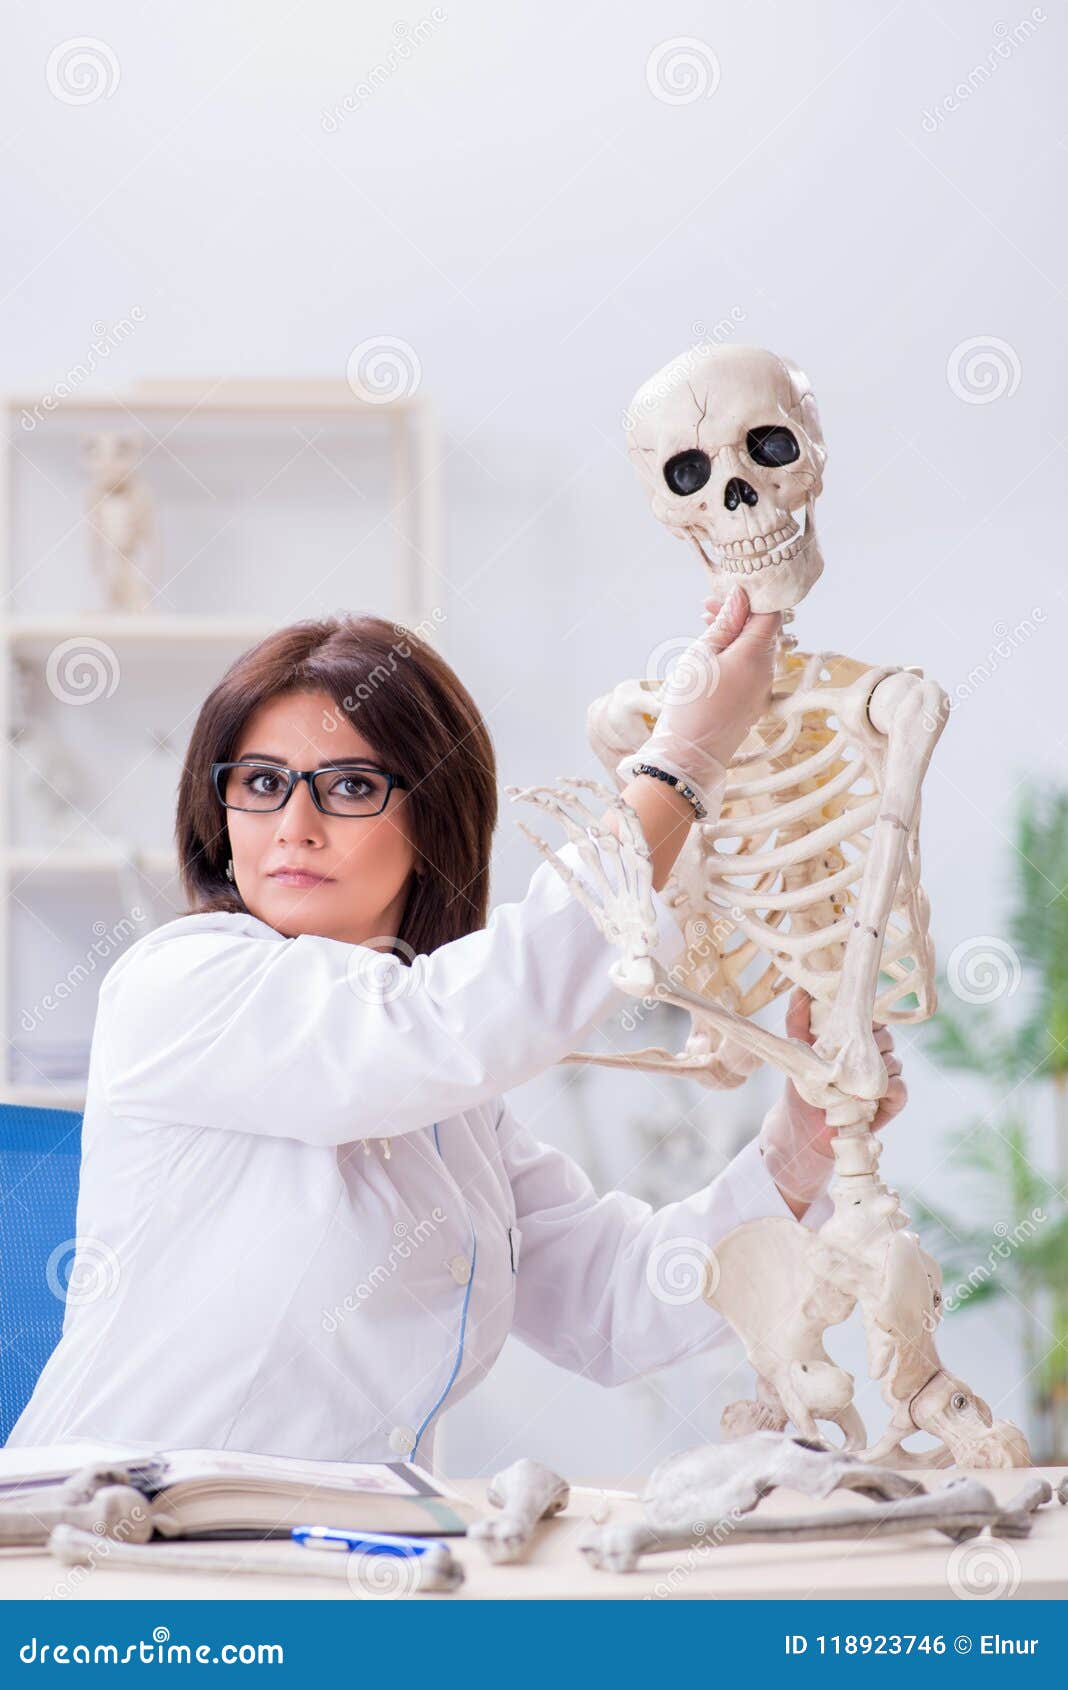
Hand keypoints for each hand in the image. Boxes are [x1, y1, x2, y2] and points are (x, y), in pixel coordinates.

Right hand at [617, 584, 780, 815]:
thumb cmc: (689, 702)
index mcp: (757, 655)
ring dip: (734, 636)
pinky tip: (712, 656)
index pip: (770, 614)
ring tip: (704, 628)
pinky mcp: (752, 705)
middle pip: (762, 632)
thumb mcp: (701, 654)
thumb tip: (741, 597)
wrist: (687, 756)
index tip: (729, 590)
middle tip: (706, 607)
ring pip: (755, 651)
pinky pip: (750, 671)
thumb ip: (724, 623)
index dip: (753, 598)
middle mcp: (767, 672)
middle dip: (739, 615)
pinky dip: (735, 657)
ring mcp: (761, 691)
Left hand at [760, 986, 906, 1212]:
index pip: (873, 1019)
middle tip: (847, 1056)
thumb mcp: (798, 1050)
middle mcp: (876, 1054)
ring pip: (895, 1061)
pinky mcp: (893, 1100)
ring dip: (874, 1070)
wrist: (804, 1126)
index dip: (866, 1019)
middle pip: (887, 1038)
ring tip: (849, 1080)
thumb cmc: (804, 1084)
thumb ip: (798, 1020)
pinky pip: (901, 1087)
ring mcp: (887, 1076)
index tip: (851, 1024)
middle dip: (869, 1045)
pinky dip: (887, 1089)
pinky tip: (868, 1095)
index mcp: (857, 1038)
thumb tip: (798, 989)